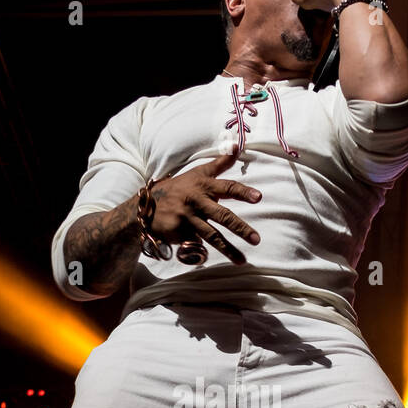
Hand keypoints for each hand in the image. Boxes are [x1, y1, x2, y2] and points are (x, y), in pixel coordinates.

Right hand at [145, 152, 261, 264]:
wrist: (148, 206)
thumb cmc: (180, 188)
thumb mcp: (198, 173)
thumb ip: (220, 163)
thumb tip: (236, 146)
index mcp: (204, 186)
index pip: (228, 187)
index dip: (243, 192)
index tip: (258, 197)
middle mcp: (197, 201)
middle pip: (223, 216)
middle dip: (240, 228)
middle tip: (256, 239)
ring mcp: (188, 218)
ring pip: (212, 236)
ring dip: (228, 250)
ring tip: (242, 261)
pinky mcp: (180, 232)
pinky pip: (197, 245)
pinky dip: (203, 252)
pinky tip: (207, 259)